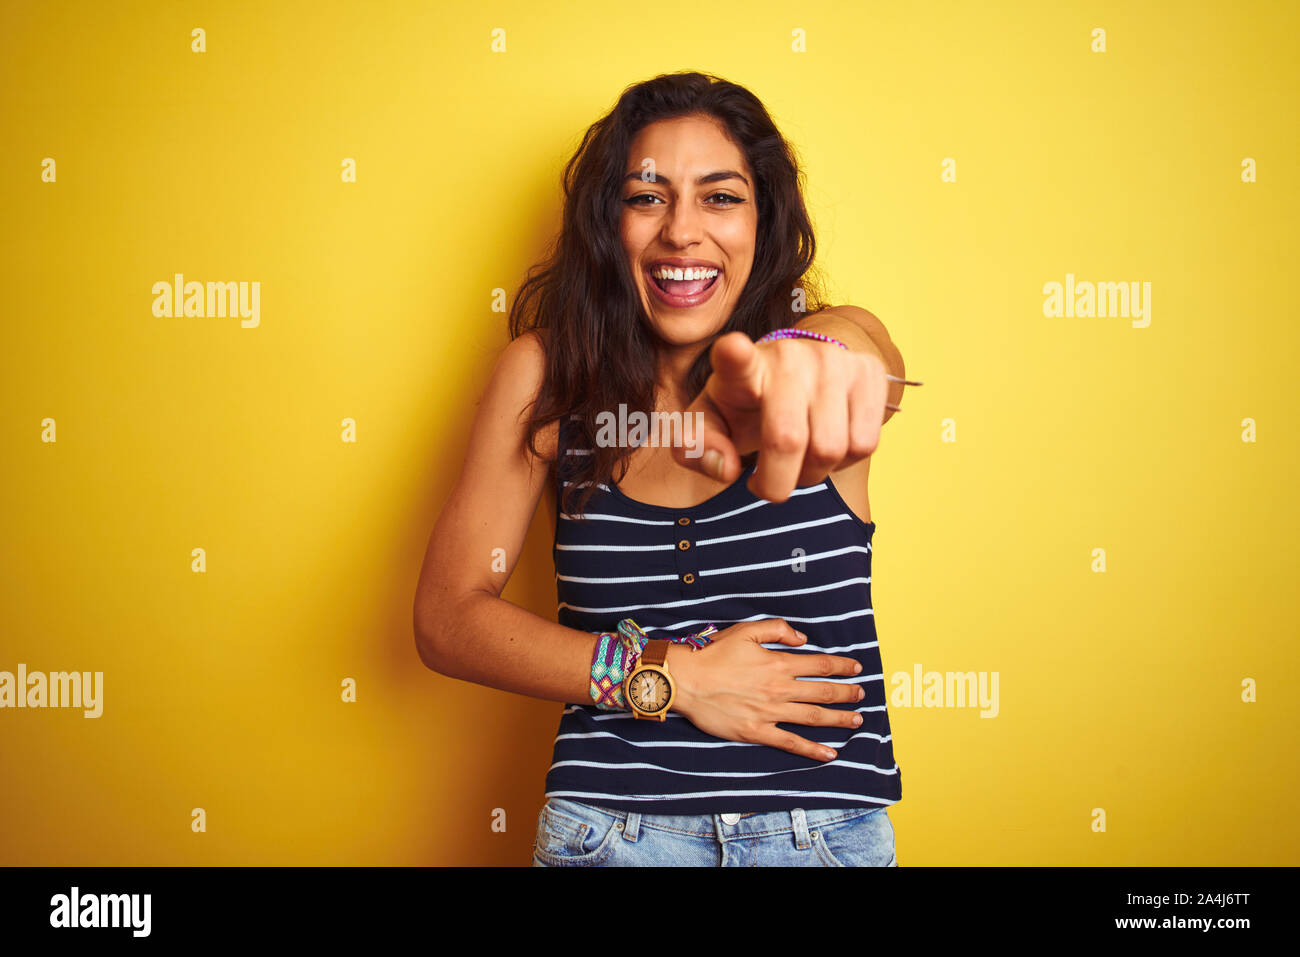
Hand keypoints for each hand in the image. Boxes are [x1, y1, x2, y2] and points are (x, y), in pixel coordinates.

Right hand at [668, 619, 864, 761]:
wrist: (688, 681)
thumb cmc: (714, 654)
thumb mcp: (746, 631)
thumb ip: (778, 629)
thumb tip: (803, 639)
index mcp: (778, 664)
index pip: (821, 665)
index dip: (842, 667)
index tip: (856, 669)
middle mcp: (779, 690)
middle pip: (823, 692)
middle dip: (847, 693)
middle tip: (862, 695)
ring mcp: (770, 713)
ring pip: (813, 717)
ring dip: (838, 719)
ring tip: (857, 720)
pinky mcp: (757, 732)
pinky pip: (791, 743)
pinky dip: (812, 749)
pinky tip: (830, 754)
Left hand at [672, 331, 890, 502]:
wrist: (799, 374)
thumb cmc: (745, 405)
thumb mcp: (711, 424)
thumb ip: (698, 449)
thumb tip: (728, 470)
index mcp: (740, 367)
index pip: (735, 359)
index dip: (734, 355)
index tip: (732, 349)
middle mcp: (788, 357)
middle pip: (788, 440)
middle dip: (775, 483)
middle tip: (765, 484)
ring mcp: (832, 360)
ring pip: (831, 449)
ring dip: (811, 475)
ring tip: (797, 462)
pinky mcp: (868, 372)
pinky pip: (864, 444)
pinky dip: (844, 464)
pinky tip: (827, 446)